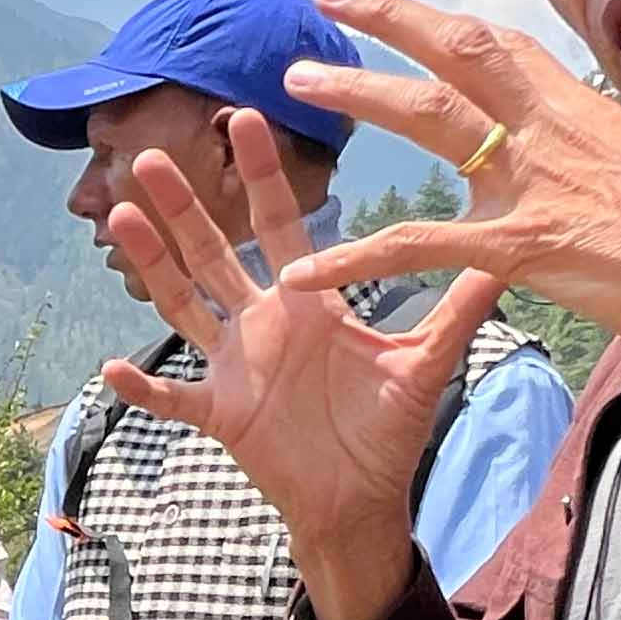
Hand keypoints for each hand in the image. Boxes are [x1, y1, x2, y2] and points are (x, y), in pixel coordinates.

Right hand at [97, 117, 506, 619]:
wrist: (362, 501)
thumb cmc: (388, 430)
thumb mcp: (427, 360)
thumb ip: (459, 306)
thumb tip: (509, 252)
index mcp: (308, 301)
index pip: (280, 225)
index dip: (260, 176)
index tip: (244, 118)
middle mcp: (261, 323)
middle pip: (213, 252)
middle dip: (183, 206)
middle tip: (149, 155)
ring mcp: (233, 365)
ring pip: (182, 304)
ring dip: (151, 265)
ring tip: (118, 219)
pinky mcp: (220, 413)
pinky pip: (173, 399)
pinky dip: (143, 388)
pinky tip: (111, 368)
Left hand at [265, 0, 620, 408]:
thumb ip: (604, 170)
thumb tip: (592, 174)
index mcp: (587, 113)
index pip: (505, 47)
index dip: (446, 21)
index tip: (402, 2)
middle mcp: (557, 130)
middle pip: (458, 53)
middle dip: (390, 20)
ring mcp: (540, 180)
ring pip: (431, 119)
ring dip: (359, 93)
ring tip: (295, 81)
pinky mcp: (529, 244)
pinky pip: (421, 246)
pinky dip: (356, 257)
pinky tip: (303, 268)